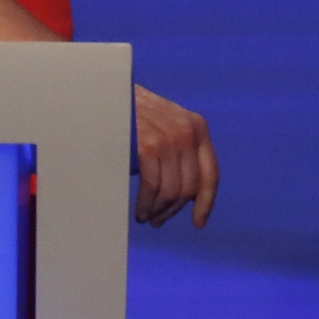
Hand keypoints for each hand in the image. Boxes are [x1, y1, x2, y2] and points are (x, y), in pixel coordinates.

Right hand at [133, 84, 218, 227]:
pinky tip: (140, 210)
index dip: (206, 201)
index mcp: (198, 127)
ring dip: (158, 209)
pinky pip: (153, 187)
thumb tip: (185, 194)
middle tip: (157, 221)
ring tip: (147, 217)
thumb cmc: (134, 116)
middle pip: (190, 187)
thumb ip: (180, 153)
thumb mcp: (167, 128)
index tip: (198, 222)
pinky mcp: (148, 145)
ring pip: (172, 190)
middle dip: (174, 209)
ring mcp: (170, 138)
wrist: (108, 96)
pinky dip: (146, 204)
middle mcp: (189, 132)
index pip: (211, 173)